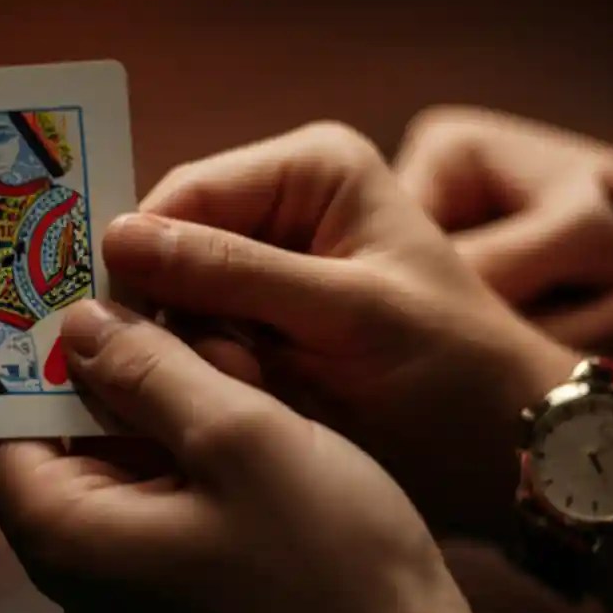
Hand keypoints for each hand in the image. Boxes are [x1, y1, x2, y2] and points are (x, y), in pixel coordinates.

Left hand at [0, 301, 516, 612]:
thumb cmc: (329, 564)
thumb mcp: (240, 441)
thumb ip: (150, 371)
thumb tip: (79, 324)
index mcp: (70, 535)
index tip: (9, 286)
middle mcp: (87, 564)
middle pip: (57, 438)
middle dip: (101, 360)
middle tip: (135, 288)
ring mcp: (138, 579)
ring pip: (120, 456)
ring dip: (159, 391)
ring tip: (212, 336)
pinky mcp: (188, 582)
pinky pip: (164, 489)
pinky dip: (189, 436)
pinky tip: (241, 393)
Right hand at [104, 122, 580, 535]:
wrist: (501, 442)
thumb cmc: (450, 368)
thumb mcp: (347, 313)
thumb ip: (235, 273)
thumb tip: (118, 240)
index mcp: (311, 171)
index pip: (185, 194)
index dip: (141, 254)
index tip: (111, 321)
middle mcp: (285, 207)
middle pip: (174, 249)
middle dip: (181, 315)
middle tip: (222, 370)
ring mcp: (274, 270)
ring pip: (182, 304)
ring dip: (201, 354)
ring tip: (259, 388)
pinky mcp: (269, 326)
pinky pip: (205, 343)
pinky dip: (217, 377)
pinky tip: (258, 400)